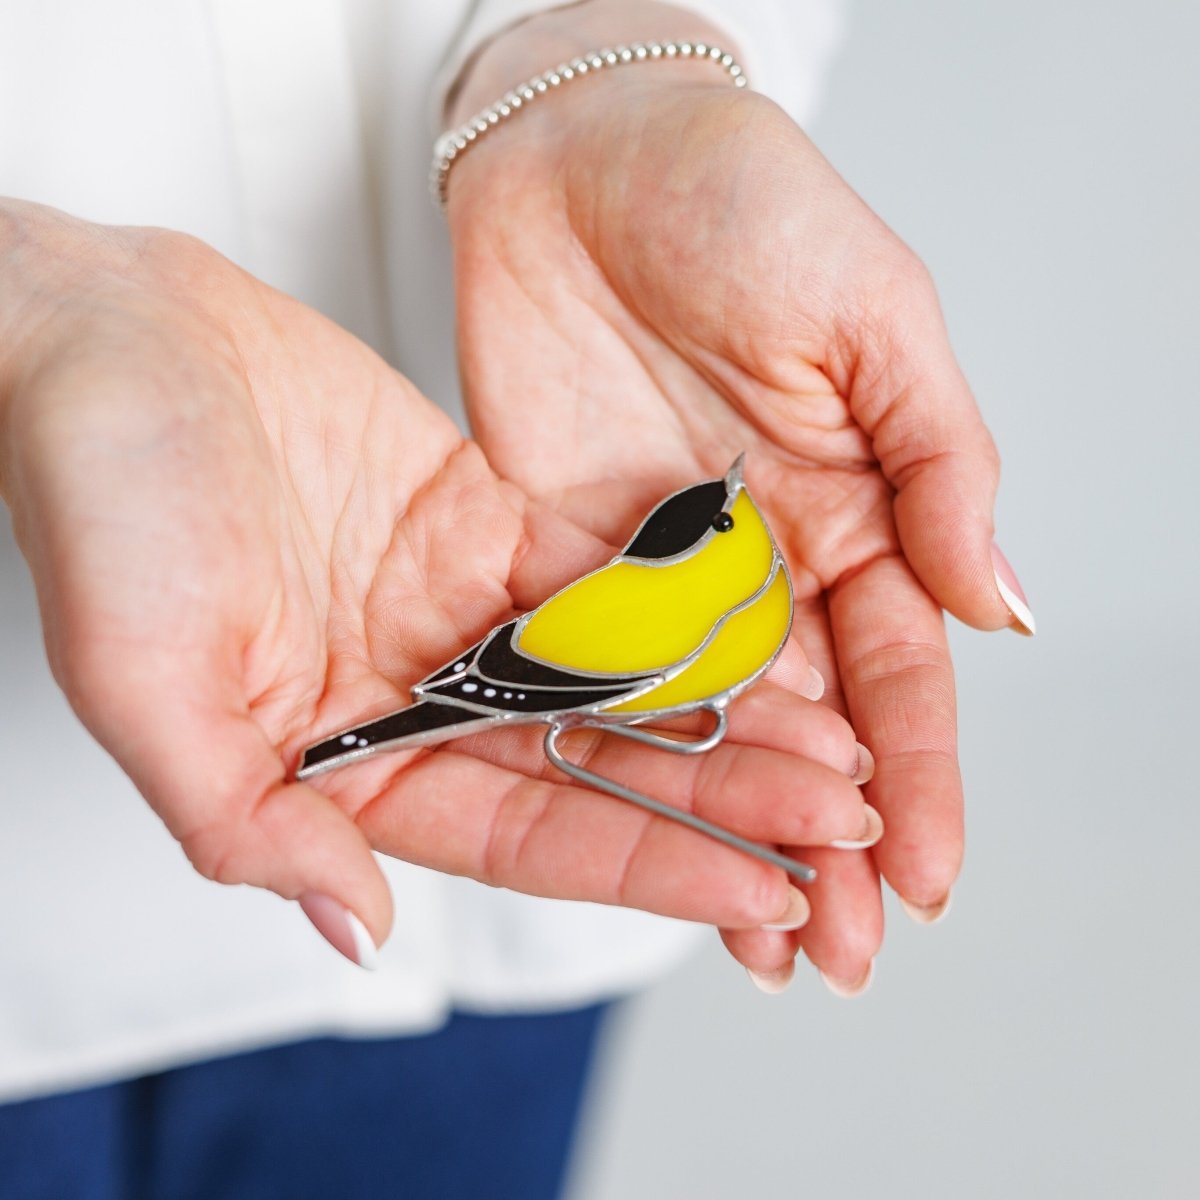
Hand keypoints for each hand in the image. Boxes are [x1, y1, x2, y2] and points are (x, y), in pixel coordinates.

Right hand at [0, 201, 874, 963]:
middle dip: (717, 794)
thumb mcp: (144, 682)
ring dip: (720, 705)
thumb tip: (358, 930)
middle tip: (837, 812)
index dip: (645, 866)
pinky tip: (766, 622)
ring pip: (613, 676)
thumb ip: (250, 820)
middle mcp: (410, 699)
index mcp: (338, 764)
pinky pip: (596, 574)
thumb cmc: (100, 497)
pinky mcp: (476, 522)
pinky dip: (678, 600)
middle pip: (591, 764)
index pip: (520, 836)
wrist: (107, 335)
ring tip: (833, 733)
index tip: (758, 888)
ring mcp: (450, 611)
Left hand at [446, 5, 1025, 987]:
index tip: (928, 873)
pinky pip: (602, 675)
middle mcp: (765, 555)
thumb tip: (1005, 608)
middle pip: (809, 724)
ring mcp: (664, 567)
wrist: (581, 152)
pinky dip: (628, 761)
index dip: (919, 774)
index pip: (901, 669)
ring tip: (763, 940)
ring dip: (736, 831)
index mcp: (857, 506)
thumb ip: (938, 465)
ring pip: (711, 726)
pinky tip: (647, 838)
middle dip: (829, 839)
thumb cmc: (741, 199)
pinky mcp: (568, 556)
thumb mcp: (872, 317)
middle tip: (846, 951)